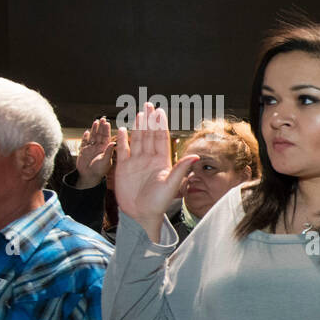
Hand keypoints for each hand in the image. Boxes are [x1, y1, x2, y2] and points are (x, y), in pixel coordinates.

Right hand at [74, 117, 114, 187]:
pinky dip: (85, 137)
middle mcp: (98, 147)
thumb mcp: (105, 162)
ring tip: (96, 121)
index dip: (106, 129)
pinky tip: (86, 132)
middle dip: (101, 126)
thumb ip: (108, 152)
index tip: (107, 122)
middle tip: (102, 118)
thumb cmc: (99, 171)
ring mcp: (91, 148)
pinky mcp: (83, 151)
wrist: (88, 177)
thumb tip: (113, 143)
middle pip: (99, 134)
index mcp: (105, 149)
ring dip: (94, 129)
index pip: (106, 137)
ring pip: (92, 136)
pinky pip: (84, 142)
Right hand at [112, 103, 198, 237]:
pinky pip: (123, 150)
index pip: (162, 139)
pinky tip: (123, 129)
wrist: (140, 214)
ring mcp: (136, 162)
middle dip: (150, 120)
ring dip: (138, 126)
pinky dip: (123, 140)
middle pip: (149, 135)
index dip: (161, 125)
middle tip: (149, 104)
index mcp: (162, 162)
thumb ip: (181, 169)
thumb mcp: (171, 185)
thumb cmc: (158, 203)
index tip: (161, 112)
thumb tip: (196, 155)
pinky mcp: (123, 167)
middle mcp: (149, 159)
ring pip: (137, 140)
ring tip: (139, 113)